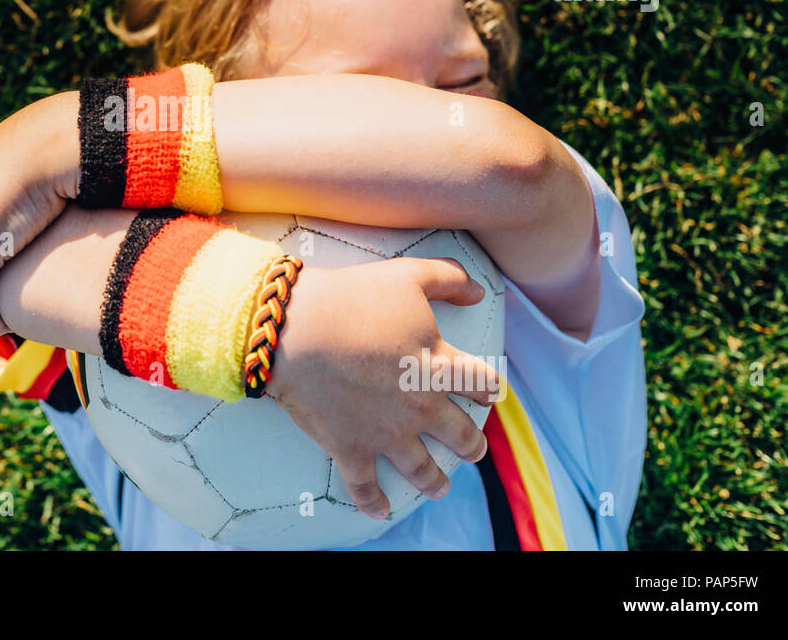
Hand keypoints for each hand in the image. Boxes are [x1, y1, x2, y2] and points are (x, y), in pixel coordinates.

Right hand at [264, 257, 498, 519]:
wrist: (298, 329)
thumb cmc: (353, 298)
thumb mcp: (407, 276)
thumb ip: (448, 278)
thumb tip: (477, 291)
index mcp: (439, 366)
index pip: (481, 382)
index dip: (489, 387)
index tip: (489, 393)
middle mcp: (421, 406)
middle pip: (461, 434)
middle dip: (472, 443)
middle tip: (474, 448)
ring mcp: (387, 433)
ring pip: (422, 469)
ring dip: (435, 481)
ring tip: (441, 487)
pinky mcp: (351, 448)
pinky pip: (365, 486)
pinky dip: (373, 502)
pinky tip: (379, 511)